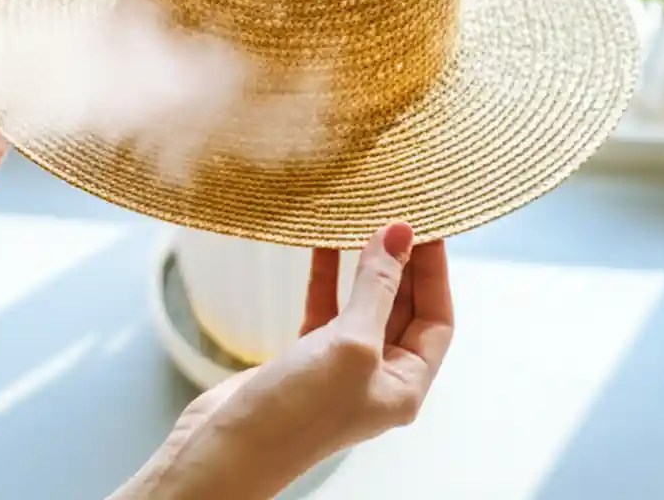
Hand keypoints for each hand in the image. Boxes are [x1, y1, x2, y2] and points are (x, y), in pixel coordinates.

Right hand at [118, 222, 453, 499]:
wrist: (226, 449)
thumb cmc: (296, 412)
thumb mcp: (350, 345)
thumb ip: (376, 287)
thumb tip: (398, 233)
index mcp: (405, 386)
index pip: (437, 318)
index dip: (434, 271)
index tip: (426, 225)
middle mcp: (378, 377)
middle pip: (403, 308)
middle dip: (401, 263)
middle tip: (394, 214)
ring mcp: (340, 368)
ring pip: (362, 304)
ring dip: (362, 264)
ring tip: (362, 220)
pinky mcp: (302, 359)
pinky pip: (325, 309)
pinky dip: (326, 277)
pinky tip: (321, 244)